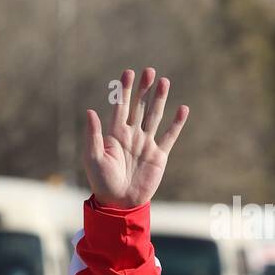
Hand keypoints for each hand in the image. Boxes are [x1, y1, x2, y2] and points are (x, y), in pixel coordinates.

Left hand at [84, 67, 188, 207]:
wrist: (119, 203)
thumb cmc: (102, 182)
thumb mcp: (93, 158)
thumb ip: (93, 135)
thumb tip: (90, 111)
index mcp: (114, 134)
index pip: (121, 107)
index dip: (124, 90)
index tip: (128, 73)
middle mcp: (131, 135)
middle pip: (139, 107)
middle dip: (144, 89)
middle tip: (150, 71)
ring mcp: (146, 144)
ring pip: (154, 116)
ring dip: (160, 99)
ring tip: (164, 81)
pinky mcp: (159, 155)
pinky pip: (170, 135)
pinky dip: (177, 123)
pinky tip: (183, 109)